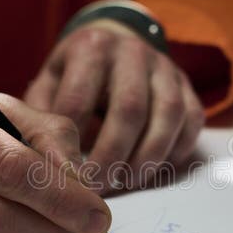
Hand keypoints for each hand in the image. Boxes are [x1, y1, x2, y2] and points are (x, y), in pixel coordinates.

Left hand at [24, 19, 204, 192]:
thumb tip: (41, 163)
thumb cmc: (75, 74)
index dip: (70, 144)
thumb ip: (41, 116)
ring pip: (167, 116)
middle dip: (112, 156)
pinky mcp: (188, 87)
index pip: (79, 100)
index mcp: (92, 47)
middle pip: (129, 109)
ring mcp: (166, 68)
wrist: (115, 43)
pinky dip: (174, 152)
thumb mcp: (49, 82)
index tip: (63, 177)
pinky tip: (152, 171)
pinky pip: (191, 122)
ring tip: (125, 183)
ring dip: (147, 157)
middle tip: (96, 189)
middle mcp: (133, 51)